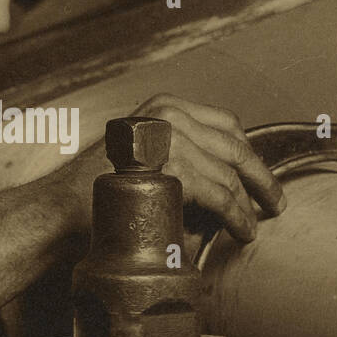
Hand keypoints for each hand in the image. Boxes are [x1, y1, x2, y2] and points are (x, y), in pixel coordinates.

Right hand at [53, 94, 284, 243]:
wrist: (61, 209)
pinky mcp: (174, 168)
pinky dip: (237, 216)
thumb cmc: (96, 190)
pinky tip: (242, 229)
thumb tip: (226, 179)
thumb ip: (180, 156)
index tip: (260, 173)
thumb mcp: (143, 156)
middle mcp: (170, 114)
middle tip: (275, 201)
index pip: (225, 123)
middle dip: (262, 177)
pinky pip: (220, 195)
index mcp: (164, 106)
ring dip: (249, 204)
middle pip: (236, 145)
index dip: (249, 152)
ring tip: (253, 226)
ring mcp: (172, 138)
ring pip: (230, 174)